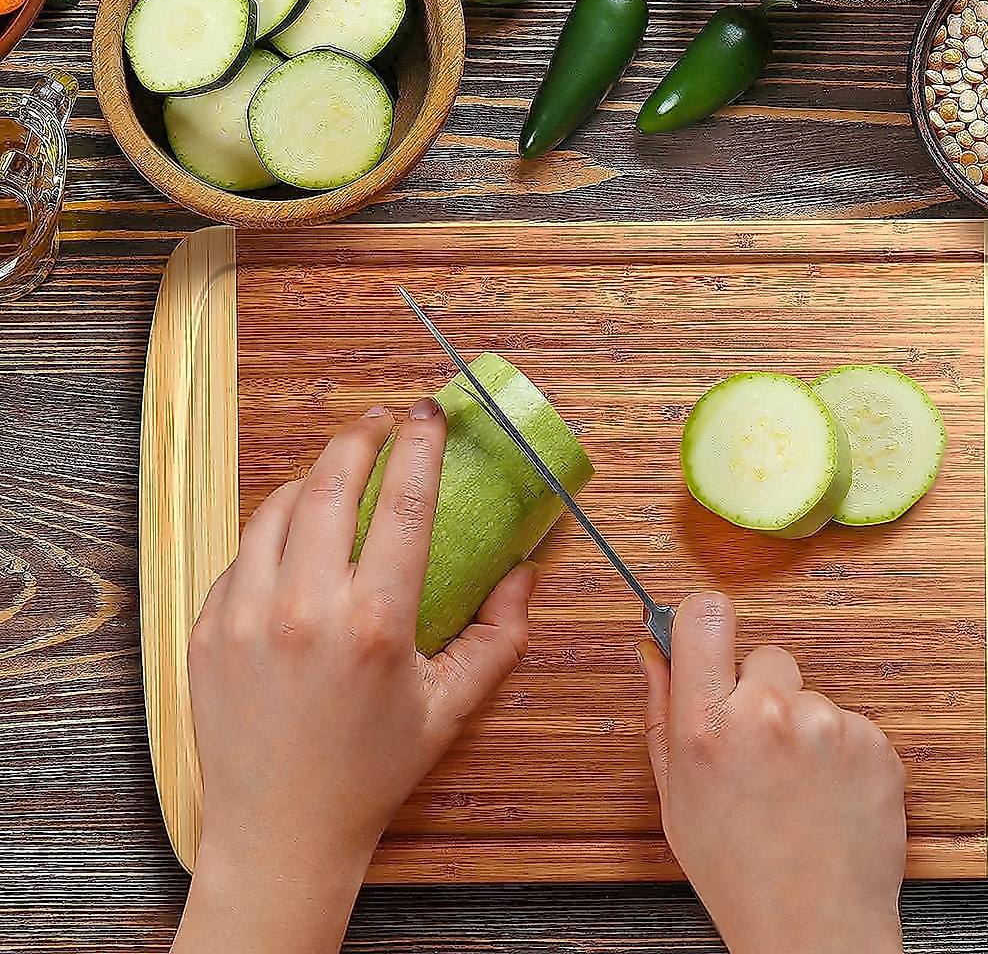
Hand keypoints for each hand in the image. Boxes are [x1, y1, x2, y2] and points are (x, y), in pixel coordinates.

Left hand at [173, 402, 533, 953]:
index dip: (419, 445)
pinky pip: (240, 554)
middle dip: (358, 436)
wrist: (282, 831)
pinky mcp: (207, 630)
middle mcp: (304, 610)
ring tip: (336, 472)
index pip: (403, 502)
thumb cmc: (371, 771)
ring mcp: (244, 617)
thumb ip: (500, 636)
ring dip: (309, 477)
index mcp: (374, 624)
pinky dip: (271, 532)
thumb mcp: (451, 705)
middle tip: (380, 420)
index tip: (429, 413)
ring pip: (275, 508)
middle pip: (328, 483)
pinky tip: (294, 540)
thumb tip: (523, 574)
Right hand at [638, 592, 906, 953]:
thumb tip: (653, 650)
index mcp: (707, 725)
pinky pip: (851, 723)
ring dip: (803, 726)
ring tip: (796, 787)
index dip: (705, 617)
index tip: (706, 631)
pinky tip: (827, 794)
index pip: (705, 616)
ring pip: (809, 694)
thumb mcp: (675, 794)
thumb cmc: (738, 871)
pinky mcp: (875, 743)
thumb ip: (661, 710)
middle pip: (765, 656)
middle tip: (758, 748)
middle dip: (760, 690)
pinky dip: (841, 751)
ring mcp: (828, 726)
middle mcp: (767, 714)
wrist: (812, 929)